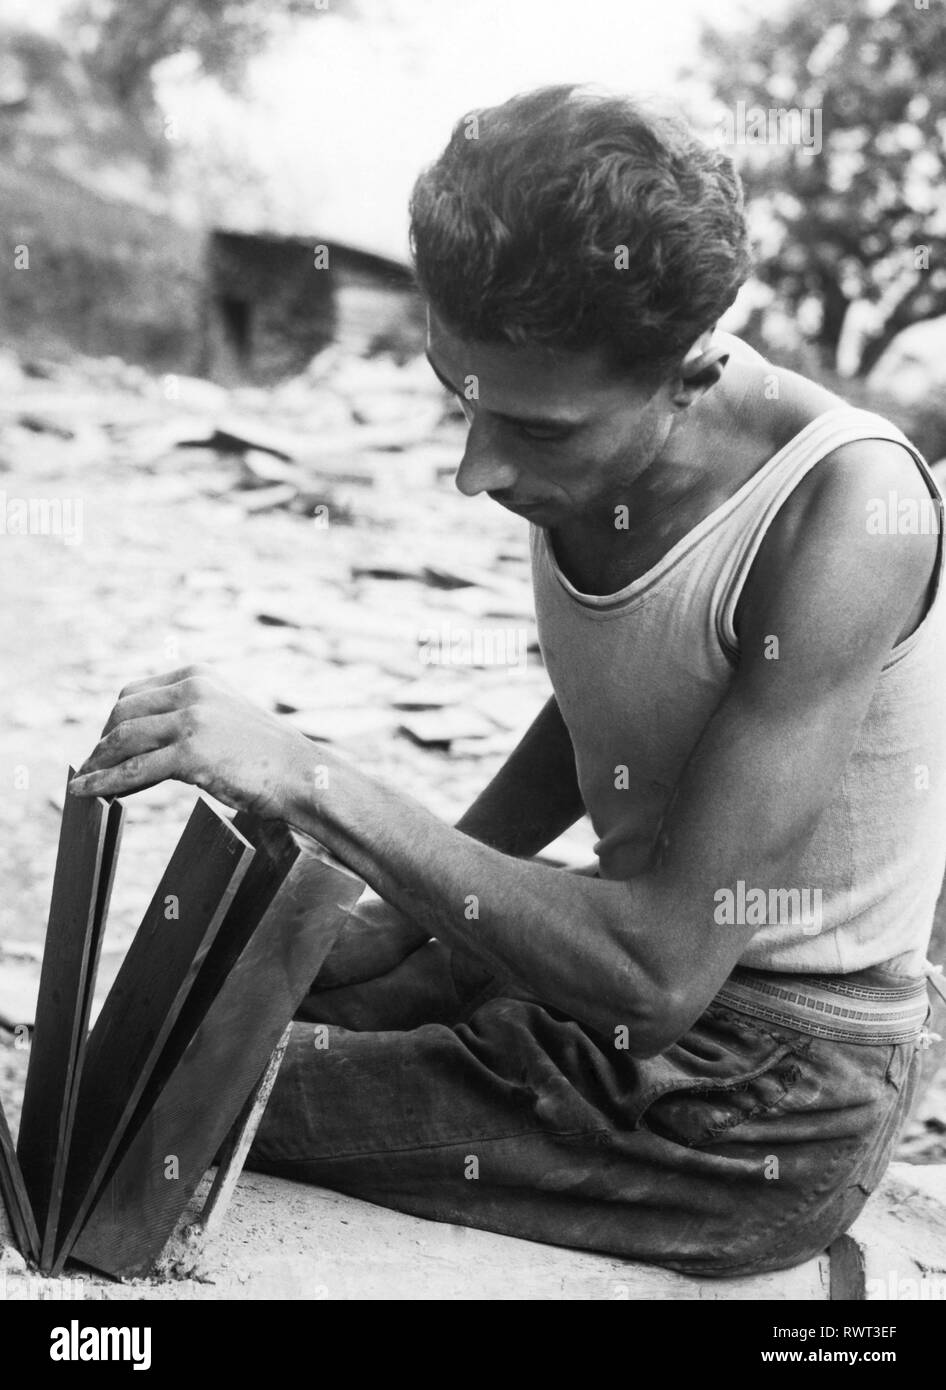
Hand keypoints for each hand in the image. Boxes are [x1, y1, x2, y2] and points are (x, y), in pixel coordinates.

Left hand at [70, 664, 318, 817]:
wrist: (301, 773)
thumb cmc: (266, 754)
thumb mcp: (224, 717)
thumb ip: (189, 715)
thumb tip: (146, 739)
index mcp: (198, 675)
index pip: (136, 693)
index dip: (114, 722)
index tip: (104, 745)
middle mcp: (192, 690)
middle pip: (122, 712)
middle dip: (102, 742)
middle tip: (91, 767)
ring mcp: (192, 720)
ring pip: (124, 740)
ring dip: (97, 763)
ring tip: (83, 783)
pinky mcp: (192, 754)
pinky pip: (134, 770)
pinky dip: (103, 783)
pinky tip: (86, 793)